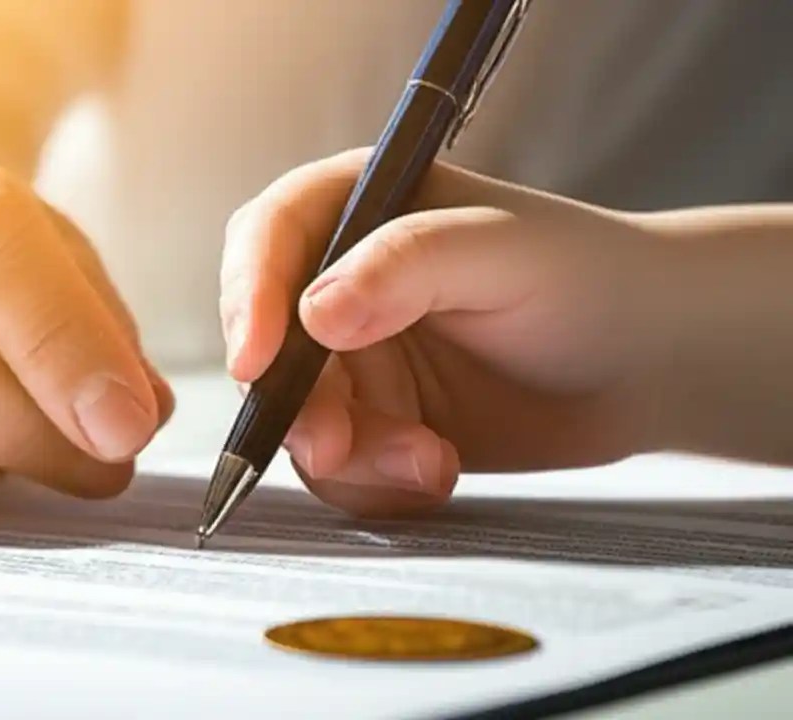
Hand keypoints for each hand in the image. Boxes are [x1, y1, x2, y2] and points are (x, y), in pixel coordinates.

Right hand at [221, 148, 669, 517]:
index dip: (249, 296)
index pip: (269, 239)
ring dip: (350, 453)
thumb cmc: (589, 280)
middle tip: (336, 443)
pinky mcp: (374, 422)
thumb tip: (313, 312)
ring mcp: (354, 359)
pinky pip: (339, 467)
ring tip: (430, 460)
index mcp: (360, 208)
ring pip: (298, 418)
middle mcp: (341, 282)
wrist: (650, 363)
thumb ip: (405, 266)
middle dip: (296, 402)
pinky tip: (439, 467)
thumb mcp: (501, 253)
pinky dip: (378, 482)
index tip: (258, 360)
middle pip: (267, 343)